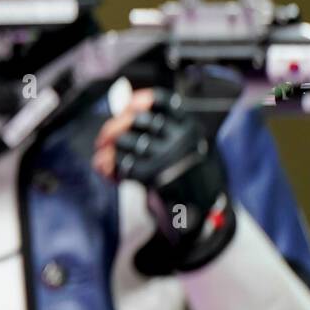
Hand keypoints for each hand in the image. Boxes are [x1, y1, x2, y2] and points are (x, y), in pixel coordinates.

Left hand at [95, 87, 234, 271]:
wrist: (204, 209)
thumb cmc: (192, 174)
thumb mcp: (193, 144)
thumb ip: (169, 127)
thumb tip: (130, 104)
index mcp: (189, 128)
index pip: (164, 102)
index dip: (142, 100)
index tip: (130, 104)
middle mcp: (179, 139)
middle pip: (137, 120)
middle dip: (115, 126)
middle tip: (105, 137)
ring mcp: (166, 157)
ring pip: (126, 140)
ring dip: (110, 146)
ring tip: (104, 153)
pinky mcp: (152, 176)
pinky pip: (122, 163)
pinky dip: (109, 165)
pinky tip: (105, 167)